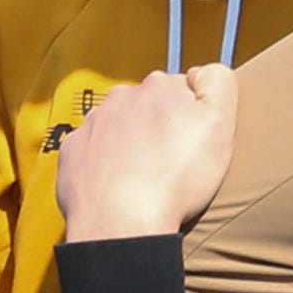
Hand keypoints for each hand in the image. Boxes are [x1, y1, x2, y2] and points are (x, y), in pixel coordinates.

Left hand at [56, 64, 240, 241]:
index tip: (193, 141)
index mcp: (157, 87)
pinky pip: (92, 150)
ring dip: (129, 143)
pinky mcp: (73, 151)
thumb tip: (202, 70)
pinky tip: (117, 184)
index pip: (181, 89)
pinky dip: (103, 162)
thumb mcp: (219, 124)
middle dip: (158, 125)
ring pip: (117, 125)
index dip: (191, 115)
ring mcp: (92, 124)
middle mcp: (120, 97)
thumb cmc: (177, 178)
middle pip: (147, 105)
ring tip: (144, 176)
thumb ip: (218, 82)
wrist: (122, 222)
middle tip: (171, 162)